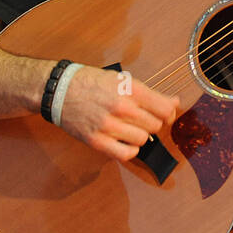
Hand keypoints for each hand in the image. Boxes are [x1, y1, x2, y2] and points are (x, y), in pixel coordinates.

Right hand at [58, 67, 179, 162]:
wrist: (59, 90)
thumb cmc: (90, 82)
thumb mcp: (121, 79)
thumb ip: (148, 93)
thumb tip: (174, 103)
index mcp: (129, 88)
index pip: (164, 108)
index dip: (169, 112)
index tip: (166, 113)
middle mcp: (121, 107)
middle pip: (155, 125)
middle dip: (153, 123)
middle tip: (143, 119)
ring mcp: (109, 126)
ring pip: (143, 140)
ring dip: (140, 136)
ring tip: (130, 128)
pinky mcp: (97, 141)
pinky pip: (126, 154)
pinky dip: (130, 150)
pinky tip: (125, 141)